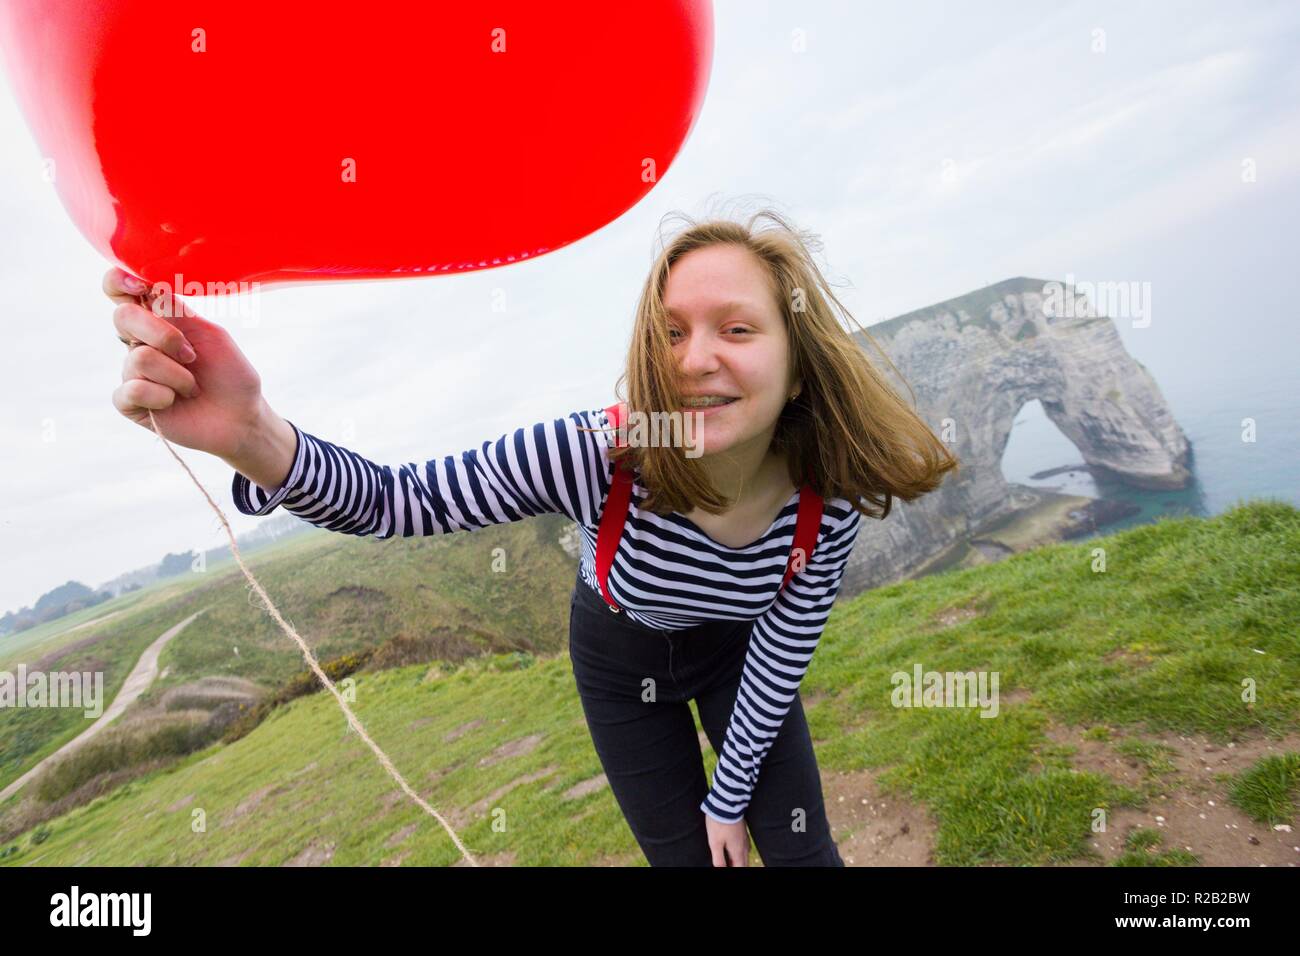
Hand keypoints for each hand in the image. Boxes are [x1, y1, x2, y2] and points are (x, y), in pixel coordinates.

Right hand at [106, 267, 265, 459]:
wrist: (241, 416)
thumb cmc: (229, 374)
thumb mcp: (211, 334)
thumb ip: (177, 312)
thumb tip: (147, 289)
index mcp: (156, 320)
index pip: (120, 291)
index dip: (119, 281)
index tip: (139, 285)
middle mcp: (138, 342)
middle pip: (123, 318)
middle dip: (163, 334)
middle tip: (191, 355)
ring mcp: (131, 372)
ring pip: (139, 358)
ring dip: (178, 375)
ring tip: (193, 387)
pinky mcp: (129, 402)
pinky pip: (133, 390)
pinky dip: (163, 396)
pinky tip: (174, 402)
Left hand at [705, 812, 748, 866]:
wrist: (726, 803)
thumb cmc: (720, 823)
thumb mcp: (715, 843)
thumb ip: (718, 859)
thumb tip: (720, 869)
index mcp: (738, 851)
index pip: (740, 867)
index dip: (734, 870)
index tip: (728, 868)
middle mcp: (744, 845)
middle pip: (744, 862)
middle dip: (738, 866)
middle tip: (730, 864)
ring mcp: (745, 837)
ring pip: (745, 853)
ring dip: (739, 859)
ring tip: (732, 861)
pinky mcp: (743, 830)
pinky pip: (744, 845)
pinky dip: (740, 851)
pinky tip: (735, 847)